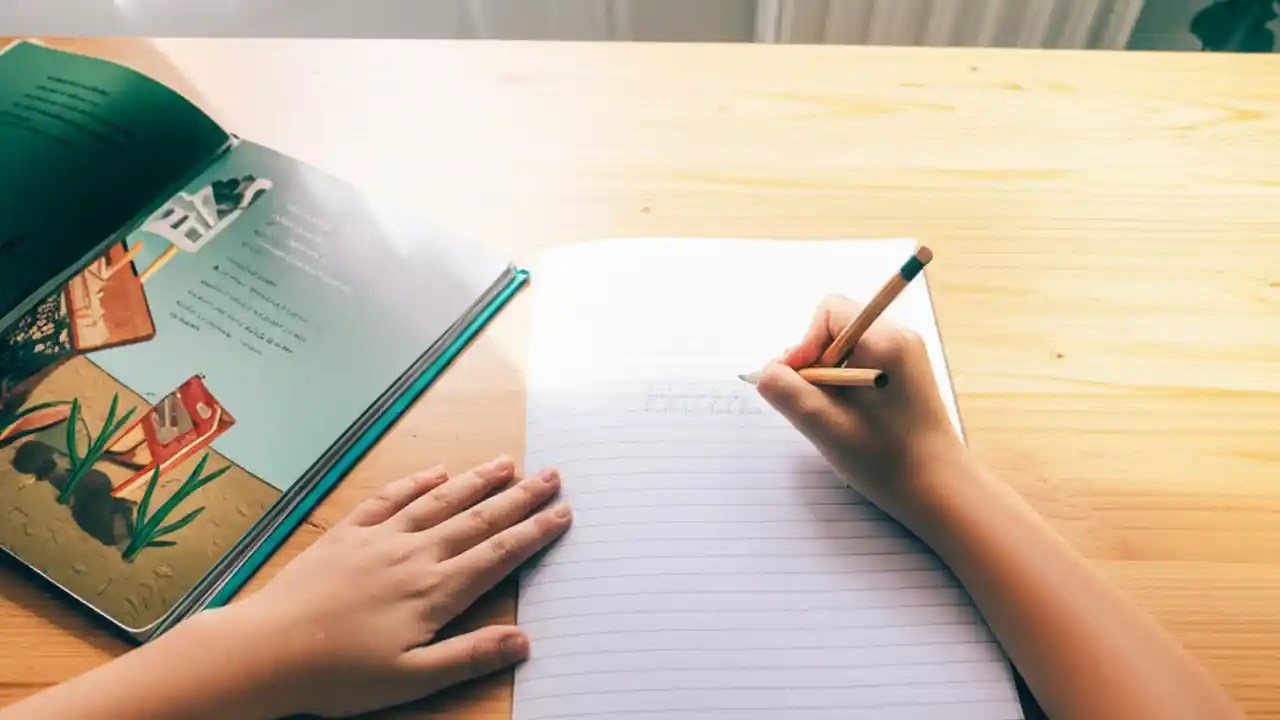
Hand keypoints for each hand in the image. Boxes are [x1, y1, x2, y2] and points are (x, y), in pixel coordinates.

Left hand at [206, 457, 570, 717]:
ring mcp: (379, 540)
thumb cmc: (337, 674)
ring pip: (439, 501)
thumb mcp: (410, 680)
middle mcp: (414, 555)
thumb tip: (522, 641)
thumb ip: (468, 656)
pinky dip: (416, 483)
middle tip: (551, 475)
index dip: (534, 533)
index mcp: (434, 591)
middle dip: (520, 497)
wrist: (267, 649)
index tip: (562, 513)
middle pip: (478, 519)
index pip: (498, 555)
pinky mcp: (347, 535)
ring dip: (477, 481)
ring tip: (507, 463)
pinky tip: (436, 472)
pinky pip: (389, 499)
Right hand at [755, 295, 963, 522]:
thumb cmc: (886, 460)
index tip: (802, 381)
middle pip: (835, 329)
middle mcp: (898, 339)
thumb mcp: (824, 424)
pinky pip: (858, 364)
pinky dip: (842, 387)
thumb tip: (769, 371)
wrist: (938, 489)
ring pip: (844, 349)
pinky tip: (847, 419)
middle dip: (814, 363)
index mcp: (885, 341)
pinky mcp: (903, 375)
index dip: (806, 342)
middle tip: (815, 404)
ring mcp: (904, 357)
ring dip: (826, 378)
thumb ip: (786, 390)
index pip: (829, 312)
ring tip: (833, 417)